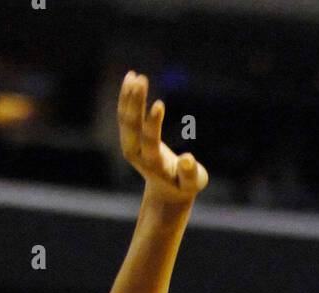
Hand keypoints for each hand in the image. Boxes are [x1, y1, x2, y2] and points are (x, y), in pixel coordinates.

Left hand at [118, 70, 207, 204]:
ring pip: (125, 118)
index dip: (153, 124)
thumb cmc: (184, 185)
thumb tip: (187, 159)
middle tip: (142, 80)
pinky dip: (126, 97)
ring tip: (135, 75)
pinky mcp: (130, 137)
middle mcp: (137, 154)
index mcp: (154, 165)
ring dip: (128, 96)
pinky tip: (131, 78)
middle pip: (131, 126)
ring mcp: (131, 145)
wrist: (167, 191)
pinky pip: (125, 114)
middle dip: (135, 103)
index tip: (159, 104)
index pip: (150, 142)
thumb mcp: (193, 183)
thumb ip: (190, 174)